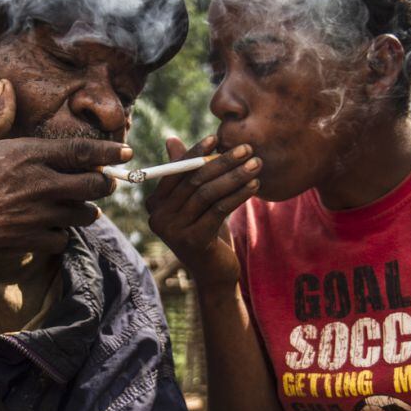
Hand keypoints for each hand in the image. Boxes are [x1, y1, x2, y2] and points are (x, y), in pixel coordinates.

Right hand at [0, 79, 130, 298]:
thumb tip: (5, 85)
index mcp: (28, 155)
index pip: (82, 152)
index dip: (109, 152)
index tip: (127, 152)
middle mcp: (40, 185)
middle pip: (94, 186)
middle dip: (105, 184)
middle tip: (106, 182)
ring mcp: (38, 215)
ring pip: (84, 215)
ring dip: (87, 210)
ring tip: (83, 206)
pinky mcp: (31, 240)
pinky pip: (63, 240)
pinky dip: (62, 235)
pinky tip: (53, 229)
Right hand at [146, 136, 260, 289]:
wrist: (215, 273)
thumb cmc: (207, 231)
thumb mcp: (196, 201)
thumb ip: (184, 173)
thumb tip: (171, 140)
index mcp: (154, 204)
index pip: (176, 171)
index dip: (195, 152)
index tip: (217, 137)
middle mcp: (158, 217)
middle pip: (193, 180)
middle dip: (222, 162)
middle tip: (247, 149)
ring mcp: (173, 231)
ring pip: (207, 194)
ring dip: (235, 176)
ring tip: (256, 165)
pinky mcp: (193, 241)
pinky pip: (218, 209)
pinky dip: (238, 194)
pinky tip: (255, 185)